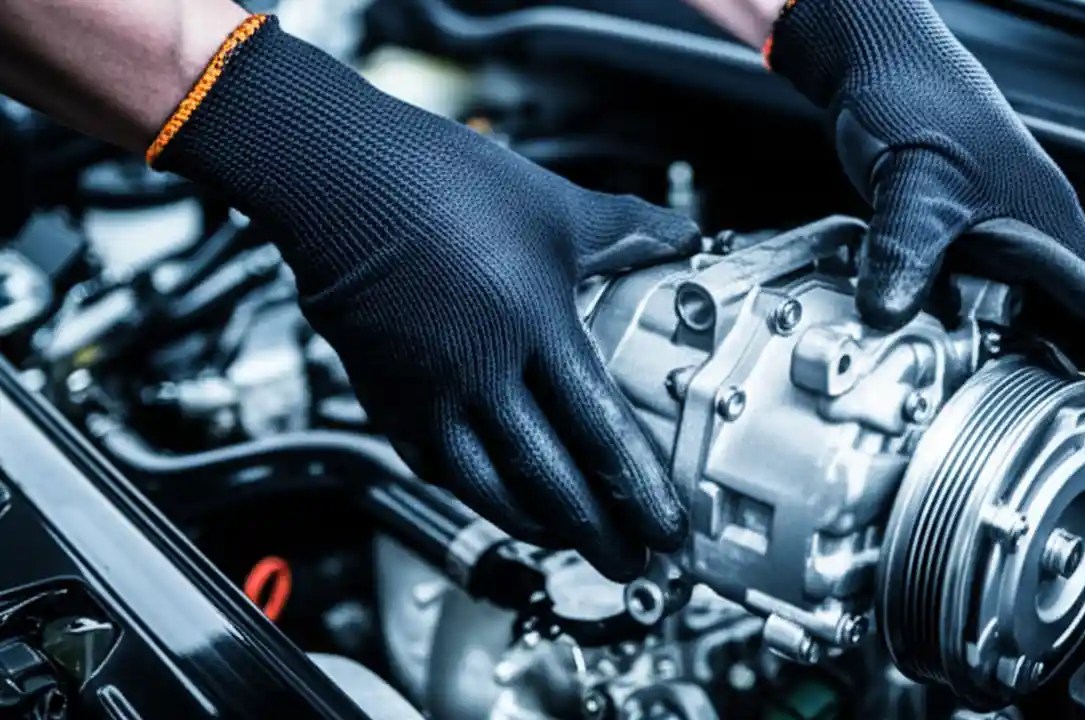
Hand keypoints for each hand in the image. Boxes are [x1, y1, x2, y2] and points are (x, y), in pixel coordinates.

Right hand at [150, 17, 699, 579]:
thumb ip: (628, 230)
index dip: (639, 489)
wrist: (338, 178)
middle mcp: (481, 372)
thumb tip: (684, 238)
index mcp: (534, 327)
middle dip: (595, 532)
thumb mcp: (555, 205)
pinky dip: (473, 492)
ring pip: (486, 487)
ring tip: (567, 540)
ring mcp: (428, 391)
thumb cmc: (441, 182)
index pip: (600, 430)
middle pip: (548, 480)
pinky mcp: (388, 395)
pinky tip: (495, 497)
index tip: (667, 527)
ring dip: (534, 524)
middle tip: (627, 563)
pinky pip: (435, 466)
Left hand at [769, 0, 1084, 448]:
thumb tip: (889, 316)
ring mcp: (1002, 248)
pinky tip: (966, 372)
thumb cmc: (917, 105)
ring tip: (1037, 430)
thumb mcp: (914, 184)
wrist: (882, 72)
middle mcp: (1036, 245)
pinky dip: (988, 348)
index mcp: (1050, 232)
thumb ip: (904, 249)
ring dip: (1044, 373)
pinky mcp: (964, 249)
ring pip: (1041, 324)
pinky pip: (991, 312)